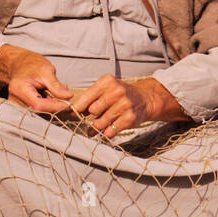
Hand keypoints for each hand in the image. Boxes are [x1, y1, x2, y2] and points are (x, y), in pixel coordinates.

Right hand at [0, 45, 72, 114]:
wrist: (21, 63)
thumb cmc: (32, 64)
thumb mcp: (46, 70)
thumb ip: (56, 85)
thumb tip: (68, 97)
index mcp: (19, 88)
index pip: (39, 105)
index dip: (55, 106)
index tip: (68, 104)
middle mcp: (15, 98)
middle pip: (38, 110)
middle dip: (54, 107)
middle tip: (66, 100)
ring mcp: (17, 103)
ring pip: (38, 111)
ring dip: (51, 106)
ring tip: (56, 94)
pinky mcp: (21, 105)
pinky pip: (36, 109)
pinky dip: (46, 104)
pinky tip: (49, 96)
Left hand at [70, 74, 186, 138]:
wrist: (145, 99)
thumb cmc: (121, 95)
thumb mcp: (106, 89)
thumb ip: (90, 98)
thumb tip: (72, 112)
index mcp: (107, 82)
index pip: (85, 98)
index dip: (77, 108)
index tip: (73, 113)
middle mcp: (116, 91)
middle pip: (92, 111)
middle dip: (90, 116)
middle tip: (92, 117)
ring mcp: (124, 105)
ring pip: (100, 123)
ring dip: (96, 127)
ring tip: (96, 127)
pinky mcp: (130, 118)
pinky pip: (110, 131)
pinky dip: (105, 134)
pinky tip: (105, 132)